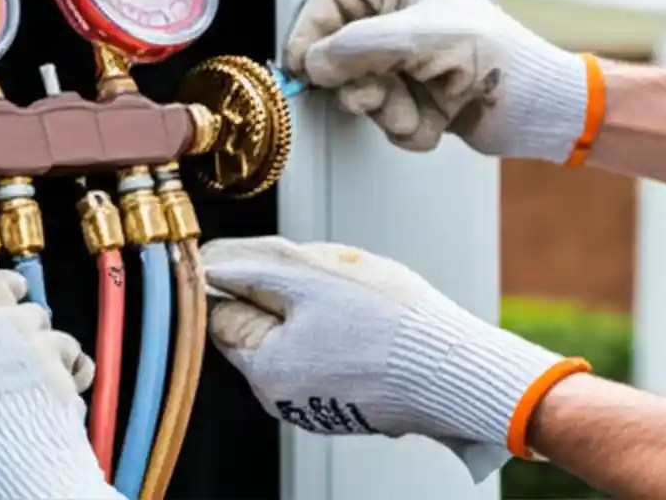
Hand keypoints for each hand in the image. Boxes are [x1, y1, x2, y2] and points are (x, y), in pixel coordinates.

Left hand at [0, 236, 121, 499]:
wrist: (42, 466)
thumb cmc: (2, 405)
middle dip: (13, 314)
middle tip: (20, 316)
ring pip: (19, 345)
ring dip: (44, 343)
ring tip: (45, 360)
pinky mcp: (22, 413)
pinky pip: (43, 375)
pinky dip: (60, 371)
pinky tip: (66, 378)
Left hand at [202, 236, 588, 481]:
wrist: (456, 368)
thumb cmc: (389, 323)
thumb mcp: (311, 275)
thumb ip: (252, 266)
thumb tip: (209, 264)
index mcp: (264, 369)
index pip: (224, 312)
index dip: (247, 276)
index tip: (279, 262)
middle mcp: (282, 397)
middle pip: (263, 324)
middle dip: (288, 292)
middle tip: (330, 278)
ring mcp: (317, 403)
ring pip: (300, 335)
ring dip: (319, 309)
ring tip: (359, 301)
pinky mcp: (350, 403)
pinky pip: (331, 354)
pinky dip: (345, 332)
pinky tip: (375, 323)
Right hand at [285, 0, 596, 162]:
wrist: (539, 105)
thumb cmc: (498, 55)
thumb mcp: (415, 39)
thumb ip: (354, 47)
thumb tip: (313, 61)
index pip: (335, 0)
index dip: (311, 31)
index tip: (300, 63)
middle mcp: (402, 21)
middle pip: (342, 53)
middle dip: (359, 84)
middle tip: (370, 94)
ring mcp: (410, 61)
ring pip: (363, 92)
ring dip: (387, 110)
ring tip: (415, 108)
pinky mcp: (419, 97)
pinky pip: (387, 117)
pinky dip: (409, 126)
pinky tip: (436, 119)